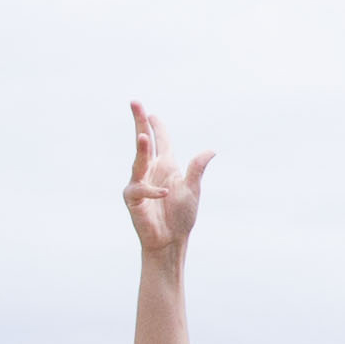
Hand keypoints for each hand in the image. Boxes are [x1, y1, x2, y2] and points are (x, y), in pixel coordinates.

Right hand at [124, 103, 211, 259]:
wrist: (171, 240)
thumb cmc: (182, 216)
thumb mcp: (193, 189)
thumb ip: (197, 169)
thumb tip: (211, 151)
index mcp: (166, 165)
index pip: (160, 141)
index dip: (156, 126)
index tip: (151, 112)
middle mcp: (150, 170)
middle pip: (144, 142)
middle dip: (139, 122)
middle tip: (135, 103)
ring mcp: (139, 183)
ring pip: (138, 162)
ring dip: (141, 150)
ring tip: (143, 136)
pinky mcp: (133, 199)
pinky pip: (140, 190)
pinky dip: (152, 190)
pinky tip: (165, 191)